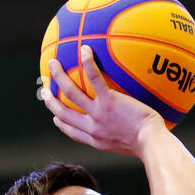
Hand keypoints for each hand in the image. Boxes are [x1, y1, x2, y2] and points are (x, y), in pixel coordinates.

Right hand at [43, 46, 163, 155]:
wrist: (151, 142)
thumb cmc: (149, 144)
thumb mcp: (132, 145)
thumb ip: (124, 134)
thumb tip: (134, 126)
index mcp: (96, 140)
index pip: (73, 132)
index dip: (61, 123)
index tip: (55, 117)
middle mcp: (92, 128)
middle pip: (64, 113)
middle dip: (51, 101)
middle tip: (44, 90)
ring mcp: (98, 114)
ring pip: (70, 93)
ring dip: (58, 77)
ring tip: (52, 63)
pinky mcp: (108, 101)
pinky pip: (94, 78)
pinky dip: (87, 63)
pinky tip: (84, 49)